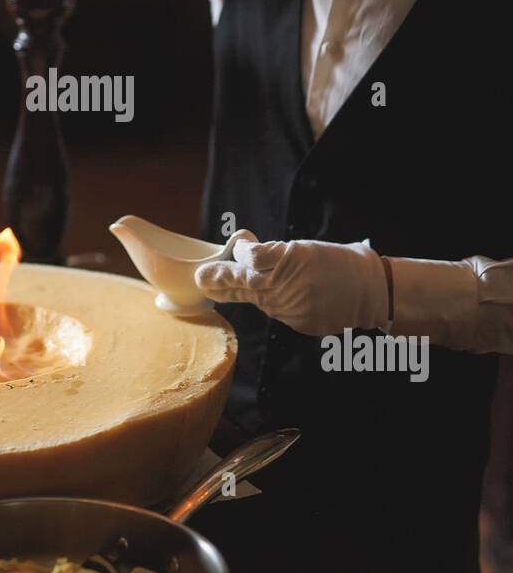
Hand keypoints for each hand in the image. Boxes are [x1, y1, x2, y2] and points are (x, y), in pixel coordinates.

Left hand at [195, 234, 388, 336]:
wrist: (370, 291)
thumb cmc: (337, 262)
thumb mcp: (304, 249)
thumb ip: (272, 254)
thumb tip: (242, 255)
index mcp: (290, 259)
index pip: (250, 258)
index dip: (240, 253)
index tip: (237, 250)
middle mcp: (287, 285)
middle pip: (243, 283)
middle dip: (219, 280)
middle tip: (201, 278)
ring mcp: (291, 308)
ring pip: (259, 299)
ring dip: (250, 290)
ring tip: (247, 282)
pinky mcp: (297, 323)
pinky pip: (277, 311)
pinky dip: (278, 303)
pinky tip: (295, 296)